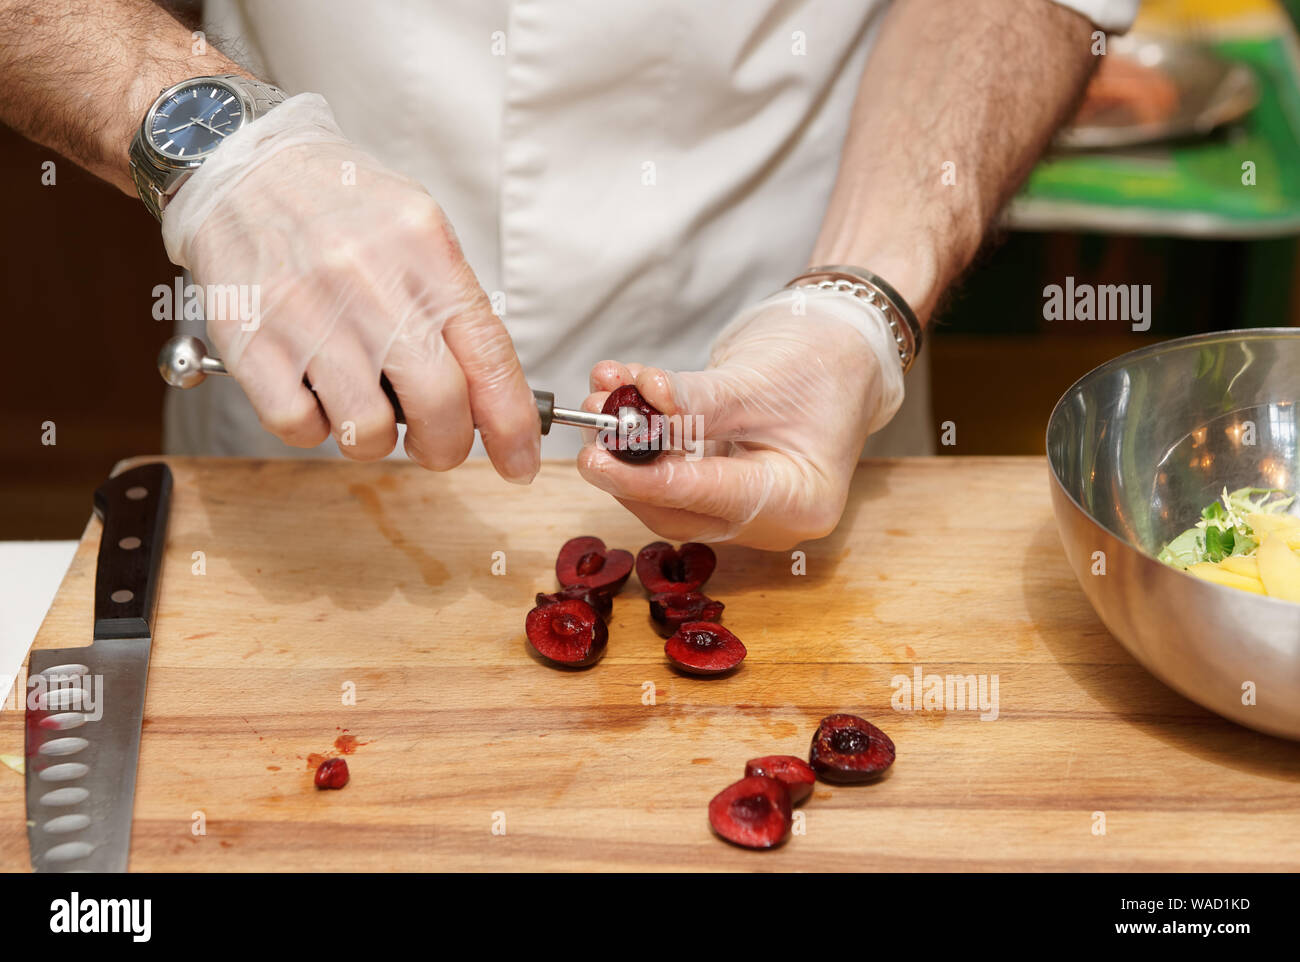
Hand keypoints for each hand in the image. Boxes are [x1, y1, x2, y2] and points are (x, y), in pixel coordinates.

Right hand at [160, 94, 539, 481]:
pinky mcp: (250, 342)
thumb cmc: (336, 203)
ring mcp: (306, 314)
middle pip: (439, 405)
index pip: (490, 358)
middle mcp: (369, 282)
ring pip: (367, 431)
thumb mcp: (417, 229)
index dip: (512, 424)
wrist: (238, 162)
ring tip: (363, 409)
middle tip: (437, 444)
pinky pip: (298, 427)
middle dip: (447, 446)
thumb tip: (491, 394)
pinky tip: (313, 393)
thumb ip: (454, 306)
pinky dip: (312, 428)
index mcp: (424, 252)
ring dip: (374, 442)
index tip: (520, 461)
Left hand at [576, 290, 904, 548]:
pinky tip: (623, 397)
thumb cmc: (823, 360)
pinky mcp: (727, 487)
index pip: (709, 498)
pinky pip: (675, 474)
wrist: (846, 344)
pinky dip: (646, 441)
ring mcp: (749, 506)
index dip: (647, 480)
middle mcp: (774, 517)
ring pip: (669, 497)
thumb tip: (638, 401)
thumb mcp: (756, 379)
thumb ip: (694, 400)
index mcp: (800, 501)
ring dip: (628, 451)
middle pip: (679, 510)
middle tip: (591, 426)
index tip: (598, 461)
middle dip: (627, 467)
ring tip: (602, 396)